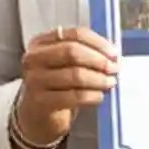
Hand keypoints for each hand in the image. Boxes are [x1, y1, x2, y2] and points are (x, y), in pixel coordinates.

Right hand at [15, 26, 118, 146]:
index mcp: (41, 42)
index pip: (75, 34)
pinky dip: (91, 95)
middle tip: (114, 68)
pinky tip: (99, 96)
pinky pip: (74, 96)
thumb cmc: (56, 84)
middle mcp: (34, 58)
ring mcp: (35, 80)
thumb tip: (112, 53)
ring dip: (98, 79)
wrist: (37, 114)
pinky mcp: (41, 102)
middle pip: (72, 52)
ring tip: (110, 83)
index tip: (114, 52)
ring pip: (75, 75)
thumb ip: (84, 53)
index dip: (98, 42)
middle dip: (98, 60)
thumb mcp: (64, 63)